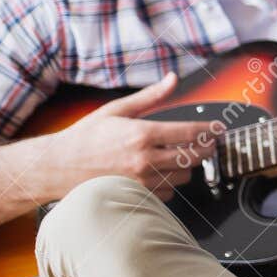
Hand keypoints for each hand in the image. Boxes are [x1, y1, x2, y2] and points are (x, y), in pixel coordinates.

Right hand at [41, 72, 219, 201]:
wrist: (58, 168)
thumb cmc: (85, 138)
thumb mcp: (117, 109)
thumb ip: (150, 96)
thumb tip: (172, 79)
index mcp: (142, 134)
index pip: (191, 133)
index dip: (211, 131)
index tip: (219, 129)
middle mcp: (145, 160)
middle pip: (194, 156)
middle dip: (206, 148)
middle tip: (209, 143)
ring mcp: (142, 182)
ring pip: (184, 176)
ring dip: (187, 166)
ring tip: (178, 156)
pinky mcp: (137, 197)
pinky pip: (168, 193)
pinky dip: (170, 183)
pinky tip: (161, 172)